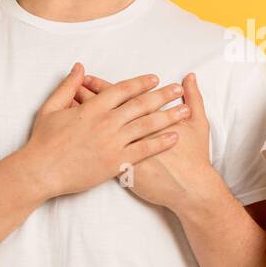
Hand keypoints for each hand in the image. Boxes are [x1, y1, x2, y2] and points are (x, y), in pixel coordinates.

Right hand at [19, 64, 188, 199]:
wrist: (40, 171)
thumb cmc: (42, 141)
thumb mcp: (51, 108)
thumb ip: (68, 86)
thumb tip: (79, 67)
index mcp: (92, 108)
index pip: (122, 90)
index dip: (141, 83)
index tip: (155, 78)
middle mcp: (106, 123)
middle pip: (140, 105)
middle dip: (162, 95)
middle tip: (177, 89)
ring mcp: (112, 143)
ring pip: (146, 126)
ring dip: (168, 116)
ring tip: (185, 110)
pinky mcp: (115, 162)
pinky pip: (143, 151)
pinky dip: (160, 143)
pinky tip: (175, 137)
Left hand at [77, 70, 214, 210]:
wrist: (188, 188)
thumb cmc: (194, 157)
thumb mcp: (199, 124)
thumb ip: (193, 99)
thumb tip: (190, 78)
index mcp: (145, 117)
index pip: (118, 96)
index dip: (101, 86)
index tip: (86, 78)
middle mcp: (131, 132)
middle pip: (101, 110)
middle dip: (84, 97)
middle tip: (68, 90)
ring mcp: (124, 150)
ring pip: (95, 131)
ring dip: (81, 119)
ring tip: (66, 110)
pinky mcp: (121, 167)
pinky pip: (96, 152)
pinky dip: (85, 144)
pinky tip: (74, 138)